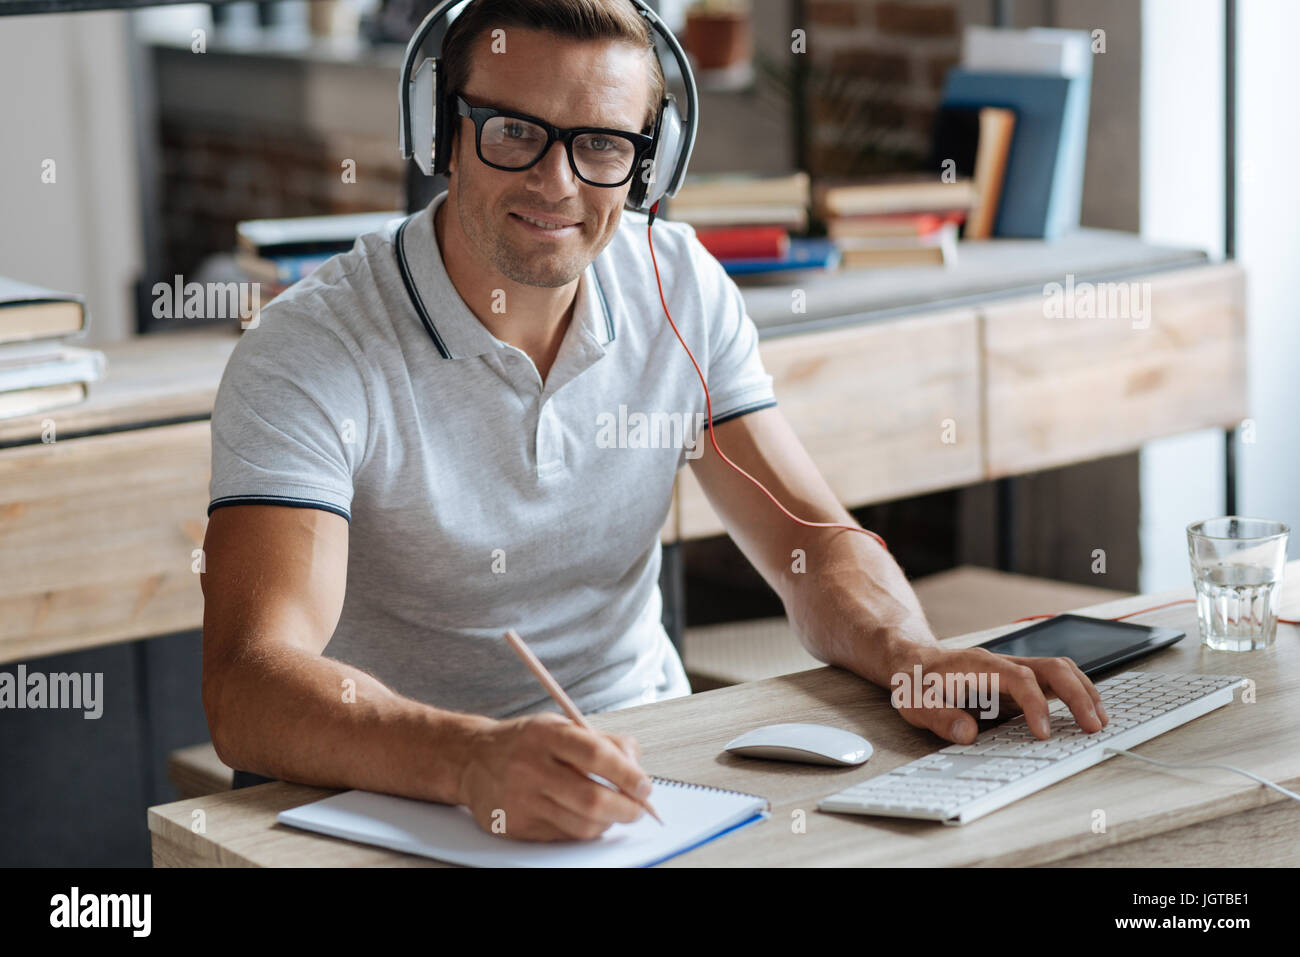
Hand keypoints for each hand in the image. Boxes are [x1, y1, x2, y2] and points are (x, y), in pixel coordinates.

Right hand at [456, 712, 650, 840]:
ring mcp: (521, 799)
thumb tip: (637, 768)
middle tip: (639, 808)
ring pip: (581, 825)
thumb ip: (603, 741)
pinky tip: (585, 817)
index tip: (644, 785)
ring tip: (613, 812)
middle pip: (591, 798)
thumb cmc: (526, 742)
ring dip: (608, 823)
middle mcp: (530, 767)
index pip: (595, 755)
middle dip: (626, 808)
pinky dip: (583, 830)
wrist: (472, 760)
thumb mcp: (561, 726)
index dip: (627, 773)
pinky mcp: (517, 826)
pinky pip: (564, 837)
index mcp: (546, 734)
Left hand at [885, 642, 1108, 743]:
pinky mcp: (1018, 681)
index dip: (1035, 705)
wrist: (912, 662)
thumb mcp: (915, 702)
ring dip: (1083, 692)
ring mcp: (1013, 670)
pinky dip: (1076, 694)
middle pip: (1051, 667)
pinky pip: (1055, 681)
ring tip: (1100, 720)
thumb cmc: (916, 682)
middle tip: (1093, 725)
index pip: (1019, 679)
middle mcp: (1002, 662)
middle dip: (1076, 694)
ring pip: (1060, 670)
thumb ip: (940, 717)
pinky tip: (1086, 713)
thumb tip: (968, 734)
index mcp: (979, 665)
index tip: (1043, 734)